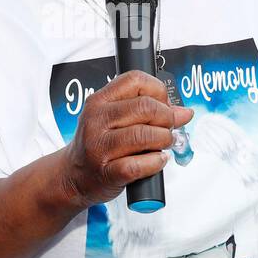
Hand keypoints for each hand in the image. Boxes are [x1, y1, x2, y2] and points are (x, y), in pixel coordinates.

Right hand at [61, 71, 193, 208]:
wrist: (74, 177)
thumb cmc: (99, 145)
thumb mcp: (114, 120)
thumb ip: (145, 111)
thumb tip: (183, 112)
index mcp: (99, 101)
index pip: (135, 80)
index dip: (158, 91)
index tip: (164, 104)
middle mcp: (96, 120)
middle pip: (145, 107)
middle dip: (167, 118)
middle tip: (169, 127)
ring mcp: (99, 147)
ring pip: (144, 135)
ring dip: (164, 139)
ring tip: (165, 143)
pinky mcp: (107, 172)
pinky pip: (139, 165)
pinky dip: (156, 162)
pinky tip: (158, 160)